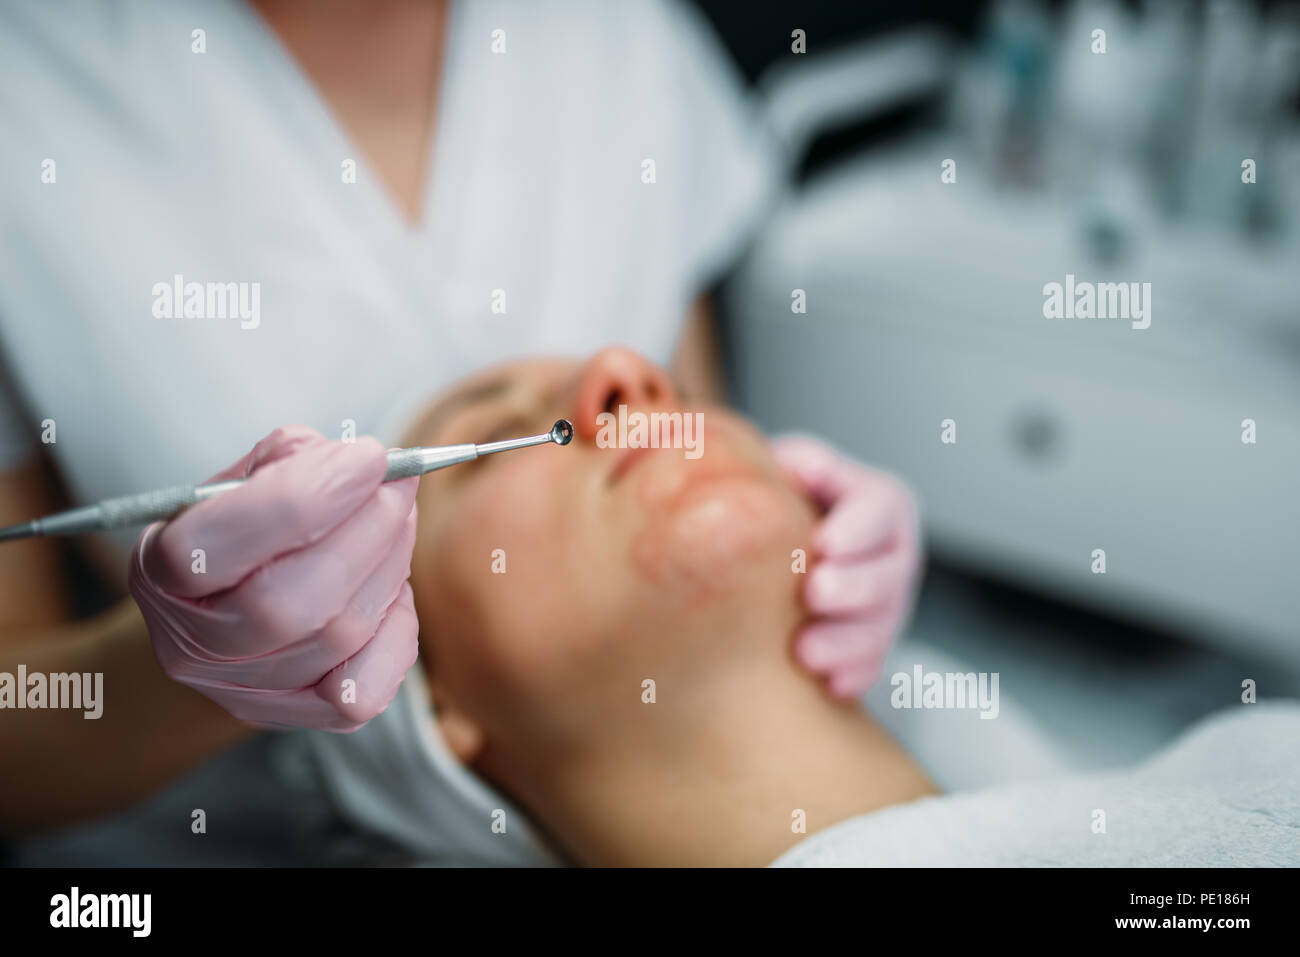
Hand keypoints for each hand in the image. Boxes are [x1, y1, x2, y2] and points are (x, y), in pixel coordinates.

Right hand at [129, 426, 419, 731]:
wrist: (226, 609)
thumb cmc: (242, 530)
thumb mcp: (243, 481)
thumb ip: (287, 461)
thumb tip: (353, 462)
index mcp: (160, 573)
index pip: (209, 549)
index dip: (301, 498)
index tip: (367, 455)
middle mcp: (193, 645)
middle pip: (287, 605)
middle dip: (365, 532)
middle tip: (400, 485)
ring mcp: (243, 691)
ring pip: (336, 636)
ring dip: (388, 564)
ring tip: (398, 518)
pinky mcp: (296, 715)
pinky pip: (361, 691)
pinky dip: (394, 632)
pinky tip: (391, 591)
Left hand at [772, 434, 921, 697]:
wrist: (789, 544)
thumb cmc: (793, 497)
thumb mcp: (796, 464)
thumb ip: (802, 461)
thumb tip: (802, 468)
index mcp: (881, 504)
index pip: (880, 511)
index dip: (856, 529)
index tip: (825, 544)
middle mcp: (894, 555)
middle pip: (888, 574)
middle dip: (854, 588)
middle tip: (814, 593)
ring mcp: (888, 603)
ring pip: (882, 626)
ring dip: (846, 641)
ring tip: (805, 651)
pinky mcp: (873, 643)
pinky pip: (872, 665)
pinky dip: (853, 675)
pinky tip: (829, 685)